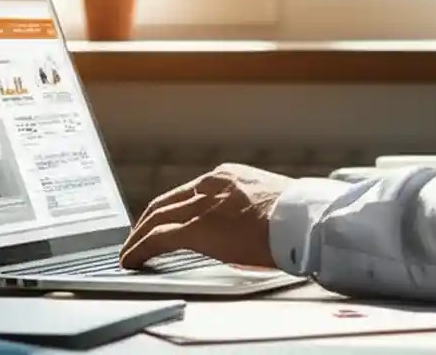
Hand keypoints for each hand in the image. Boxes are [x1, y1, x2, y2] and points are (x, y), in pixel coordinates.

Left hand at [119, 163, 292, 269]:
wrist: (304, 219)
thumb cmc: (298, 215)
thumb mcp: (268, 199)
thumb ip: (249, 207)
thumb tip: (249, 225)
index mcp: (227, 176)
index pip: (187, 192)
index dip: (169, 209)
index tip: (162, 221)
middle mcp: (210, 185)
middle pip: (166, 202)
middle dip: (148, 221)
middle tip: (138, 238)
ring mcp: (202, 205)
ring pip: (156, 218)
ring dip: (139, 236)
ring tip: (130, 252)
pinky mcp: (197, 228)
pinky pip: (158, 238)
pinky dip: (141, 248)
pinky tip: (133, 259)